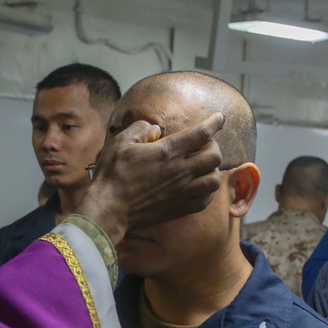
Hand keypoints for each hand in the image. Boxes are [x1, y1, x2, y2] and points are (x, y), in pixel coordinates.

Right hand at [77, 113, 224, 244]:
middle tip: (204, 144)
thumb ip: (140, 129)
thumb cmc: (112, 174)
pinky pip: (205, 200)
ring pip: (214, 179)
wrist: (109, 209)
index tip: (218, 118)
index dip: (214, 122)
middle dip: (213, 146)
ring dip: (212, 170)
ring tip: (203, 166)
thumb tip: (155, 129)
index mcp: (167, 152)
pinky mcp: (179, 208)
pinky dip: (207, 191)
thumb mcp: (120, 143)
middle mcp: (180, 171)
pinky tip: (198, 186)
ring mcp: (182, 192)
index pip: (201, 134)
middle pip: (214, 156)